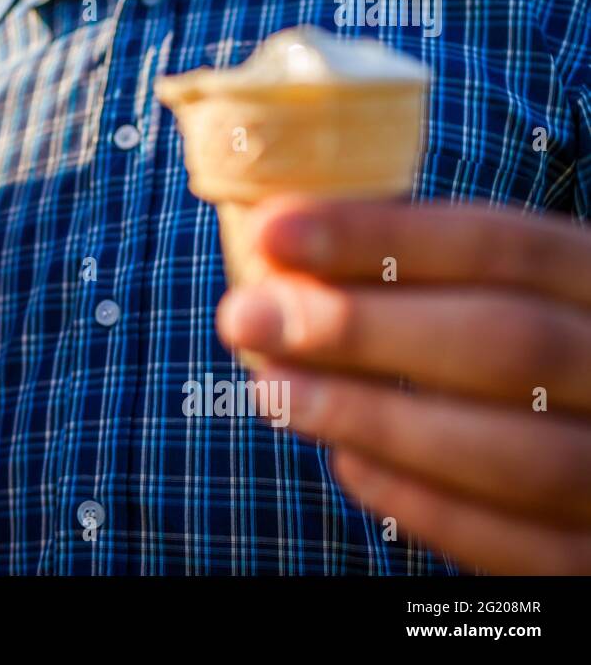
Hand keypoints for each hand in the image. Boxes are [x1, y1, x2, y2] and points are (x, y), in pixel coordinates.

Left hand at [215, 196, 590, 573]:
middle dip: (360, 328)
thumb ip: (416, 269)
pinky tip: (347, 463)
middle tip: (246, 317)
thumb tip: (278, 254)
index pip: (498, 245)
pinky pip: (519, 544)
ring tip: (272, 388)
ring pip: (514, 453)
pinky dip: (421, 502)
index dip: (379, 238)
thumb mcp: (505, 288)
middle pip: (508, 343)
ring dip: (372, 417)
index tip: (270, 232)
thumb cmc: (531, 343)